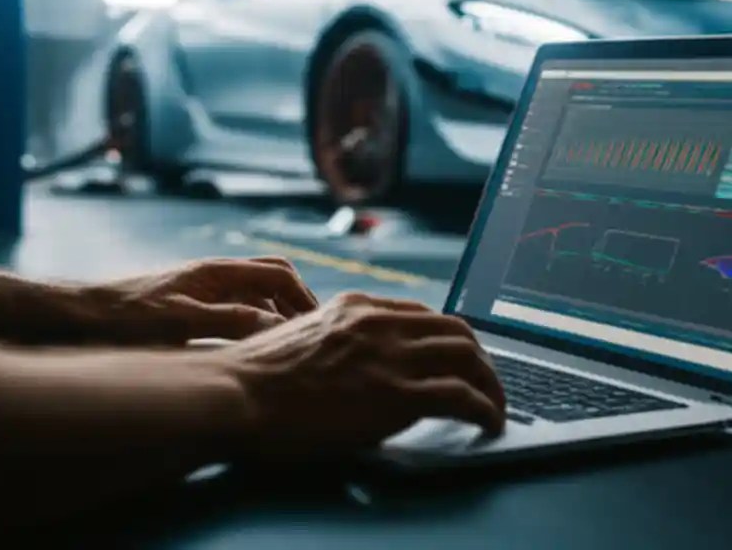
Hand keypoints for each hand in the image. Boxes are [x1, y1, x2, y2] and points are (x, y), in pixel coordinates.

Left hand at [81, 257, 318, 345]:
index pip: (279, 273)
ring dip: (276, 315)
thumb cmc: (125, 318)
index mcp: (217, 272)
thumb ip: (232, 322)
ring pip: (256, 295)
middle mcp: (214, 275)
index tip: (316, 328)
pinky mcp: (191, 307)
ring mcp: (203, 290)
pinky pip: (237, 310)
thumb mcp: (182, 323)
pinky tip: (252, 353)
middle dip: (296, 301)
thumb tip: (280, 327)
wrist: (79, 317)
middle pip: (273, 277)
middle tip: (310, 334)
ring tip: (287, 347)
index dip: (303, 298)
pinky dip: (254, 325)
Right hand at [218, 291, 505, 457]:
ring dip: (491, 384)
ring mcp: (392, 355)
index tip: (457, 356)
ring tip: (497, 407)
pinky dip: (485, 409)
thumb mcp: (299, 338)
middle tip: (486, 382)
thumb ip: (335, 343)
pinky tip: (490, 423)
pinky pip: (462, 395)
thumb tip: (353, 366)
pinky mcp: (398, 392)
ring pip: (469, 356)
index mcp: (357, 307)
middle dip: (479, 357)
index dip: (447, 338)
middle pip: (456, 330)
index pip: (422, 314)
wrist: (234, 392)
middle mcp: (381, 323)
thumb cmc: (251, 378)